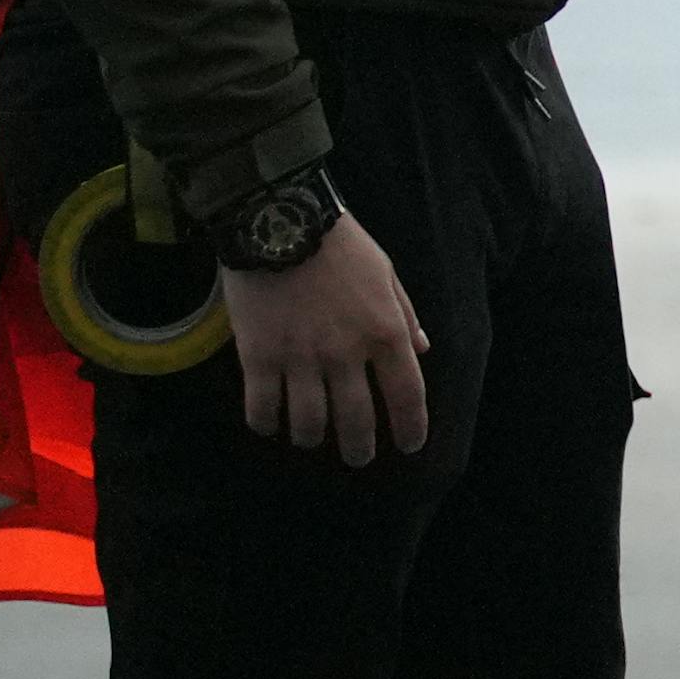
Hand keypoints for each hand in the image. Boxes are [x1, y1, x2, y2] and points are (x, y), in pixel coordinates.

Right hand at [229, 217, 435, 464]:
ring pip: (308, 422)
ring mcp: (299, 358)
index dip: (411, 428)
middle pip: (357, 421)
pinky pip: (261, 407)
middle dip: (359, 448)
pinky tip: (269, 425)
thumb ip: (404, 315)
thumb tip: (422, 350)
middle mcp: (345, 354)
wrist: (278, 221)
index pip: (407, 395)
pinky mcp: (257, 356)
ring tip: (310, 439)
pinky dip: (266, 424)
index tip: (409, 447)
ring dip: (311, 438)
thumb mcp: (386, 273)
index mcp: (384, 333)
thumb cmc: (340, 245)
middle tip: (358, 457)